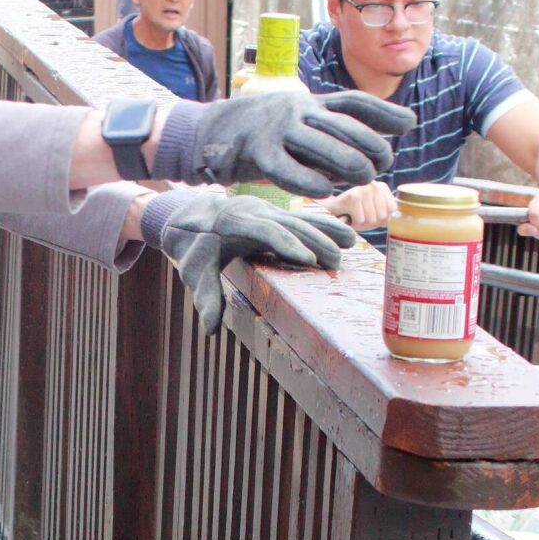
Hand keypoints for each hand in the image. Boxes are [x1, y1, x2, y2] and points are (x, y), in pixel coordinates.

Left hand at [141, 191, 356, 334]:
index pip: (266, 231)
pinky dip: (324, 225)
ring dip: (326, 231)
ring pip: (301, 218)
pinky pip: (303, 218)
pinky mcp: (275, 213)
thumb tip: (210, 330)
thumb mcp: (194, 272)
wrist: (186, 215)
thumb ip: (205, 298)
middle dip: (315, 241)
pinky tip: (346, 234)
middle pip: (290, 224)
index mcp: (235, 222)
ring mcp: (267, 209)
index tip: (309, 260)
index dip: (288, 244)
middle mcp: (255, 211)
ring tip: (352, 244)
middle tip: (337, 263)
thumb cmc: (191, 246)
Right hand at [154, 89, 415, 195]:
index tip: (409, 125)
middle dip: (372, 147)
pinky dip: (311, 183)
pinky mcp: (256, 153)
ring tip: (363, 179)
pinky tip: (324, 191)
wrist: (207, 132)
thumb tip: (376, 139)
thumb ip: (328, 127)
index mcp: (308, 100)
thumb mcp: (296, 119)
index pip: (354, 101)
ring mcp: (276, 129)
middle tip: (382, 165)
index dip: (384, 112)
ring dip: (350, 166)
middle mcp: (296, 109)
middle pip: (347, 126)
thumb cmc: (261, 134)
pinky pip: (290, 171)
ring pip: (325, 147)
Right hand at [318, 181, 398, 229]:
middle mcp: (374, 185)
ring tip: (355, 215)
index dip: (382, 219)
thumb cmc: (357, 214)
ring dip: (362, 222)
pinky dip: (354, 223)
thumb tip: (403, 221)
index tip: (372, 214)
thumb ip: (390, 215)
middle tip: (362, 215)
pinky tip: (349, 215)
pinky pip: (361, 219)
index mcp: (382, 187)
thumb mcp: (377, 215)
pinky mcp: (352, 195)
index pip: (393, 211)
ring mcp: (364, 188)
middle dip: (371, 221)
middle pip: (382, 215)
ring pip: (372, 218)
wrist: (334, 212)